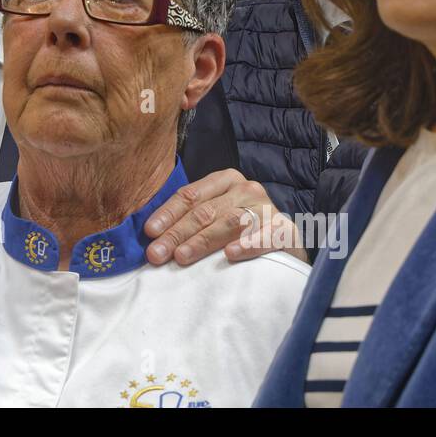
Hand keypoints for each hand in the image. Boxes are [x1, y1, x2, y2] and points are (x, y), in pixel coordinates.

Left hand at [144, 168, 306, 265]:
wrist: (286, 241)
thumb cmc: (243, 228)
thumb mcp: (217, 214)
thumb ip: (190, 219)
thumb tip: (153, 237)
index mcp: (225, 180)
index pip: (190, 195)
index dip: (168, 213)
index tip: (150, 232)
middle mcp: (246, 190)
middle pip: (205, 212)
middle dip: (177, 233)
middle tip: (157, 254)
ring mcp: (266, 209)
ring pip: (229, 223)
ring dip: (203, 241)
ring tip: (182, 256)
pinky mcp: (284, 230)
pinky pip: (263, 237)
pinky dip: (246, 245)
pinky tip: (230, 255)